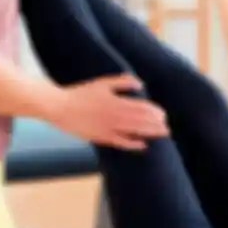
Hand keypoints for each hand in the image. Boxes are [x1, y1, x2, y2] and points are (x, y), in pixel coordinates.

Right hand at [49, 74, 168, 150]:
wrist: (60, 107)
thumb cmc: (81, 93)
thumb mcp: (103, 83)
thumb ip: (122, 82)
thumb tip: (140, 84)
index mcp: (116, 101)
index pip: (142, 107)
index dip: (154, 111)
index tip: (163, 114)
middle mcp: (115, 115)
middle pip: (142, 120)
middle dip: (156, 124)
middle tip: (167, 126)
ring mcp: (109, 128)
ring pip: (135, 131)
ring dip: (150, 132)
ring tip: (162, 133)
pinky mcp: (101, 137)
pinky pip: (121, 142)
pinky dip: (133, 144)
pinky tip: (143, 145)